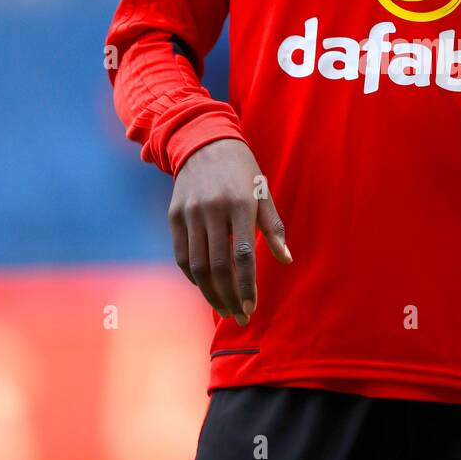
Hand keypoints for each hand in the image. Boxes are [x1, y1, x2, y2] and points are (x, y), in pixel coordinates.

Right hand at [167, 139, 291, 324]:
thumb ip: (273, 227)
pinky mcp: (174, 216)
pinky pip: (182, 256)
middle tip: (239, 317)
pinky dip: (194, 277)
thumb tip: (286, 259)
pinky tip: (207, 288)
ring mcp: (190, 214)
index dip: (246, 286)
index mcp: (240, 205)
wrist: (203, 142)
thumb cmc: (242, 171)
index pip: (243, 256)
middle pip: (218, 266)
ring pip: (197, 266)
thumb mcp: (263, 192)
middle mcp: (213, 210)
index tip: (251, 308)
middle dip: (229, 298)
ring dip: (211, 293)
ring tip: (224, 309)